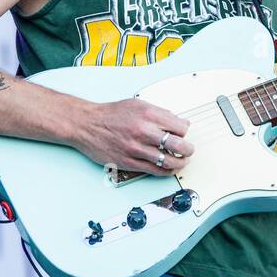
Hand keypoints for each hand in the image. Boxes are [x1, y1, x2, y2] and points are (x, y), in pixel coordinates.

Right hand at [74, 98, 194, 174]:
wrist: (87, 124)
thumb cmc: (110, 114)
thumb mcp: (137, 105)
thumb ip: (159, 113)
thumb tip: (179, 122)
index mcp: (148, 114)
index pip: (180, 127)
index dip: (184, 131)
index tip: (183, 134)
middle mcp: (143, 131)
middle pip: (178, 145)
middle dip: (188, 149)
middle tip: (188, 150)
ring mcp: (136, 148)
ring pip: (169, 161)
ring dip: (180, 162)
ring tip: (182, 161)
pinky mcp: (129, 162)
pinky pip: (154, 170)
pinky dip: (166, 171)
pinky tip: (169, 168)